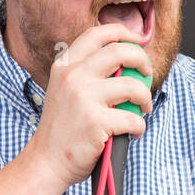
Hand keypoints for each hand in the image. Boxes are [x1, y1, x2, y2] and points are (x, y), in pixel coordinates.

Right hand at [24, 23, 154, 187]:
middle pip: (121, 51)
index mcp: (66, 65)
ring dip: (145, 98)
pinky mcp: (95, 121)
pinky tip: (133, 133)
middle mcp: (73, 76)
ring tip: (143, 109)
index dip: (124, 33)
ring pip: (133, 86)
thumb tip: (129, 64)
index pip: (98, 34)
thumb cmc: (63, 129)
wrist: (47, 161)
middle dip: (143, 60)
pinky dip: (140, 127)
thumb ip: (88, 74)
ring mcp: (84, 98)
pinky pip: (133, 119)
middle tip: (147, 74)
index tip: (139, 42)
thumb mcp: (66, 90)